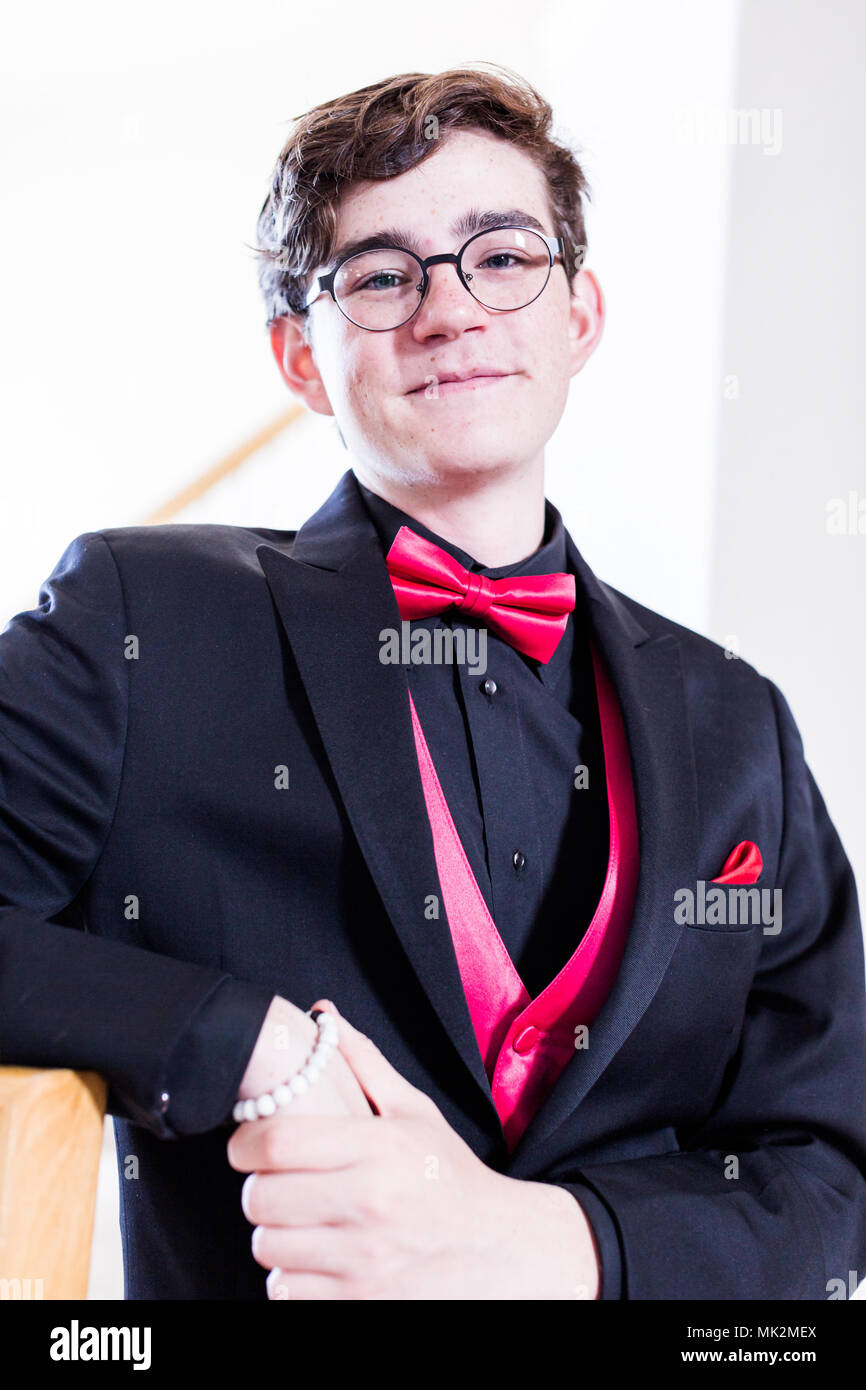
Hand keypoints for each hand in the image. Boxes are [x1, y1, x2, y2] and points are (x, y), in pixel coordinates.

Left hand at [227, 1001, 598, 1298]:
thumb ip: (364, 1065)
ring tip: (300, 1222)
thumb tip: (323, 1015)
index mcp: (379, 1149)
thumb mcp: (415, 1113)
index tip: (248, 1145)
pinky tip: (315, 1259)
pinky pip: (284, 1292)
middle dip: (259, 1190)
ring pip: (268, 1248)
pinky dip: (290, 1278)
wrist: (500, 1251)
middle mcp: (369, 1205)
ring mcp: (364, 1262)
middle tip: (277, 1184)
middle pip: (261, 1199)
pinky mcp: (361, 1304)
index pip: (278, 1142)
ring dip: (275, 1235)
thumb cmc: (450, 1177)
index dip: (246, 1142)